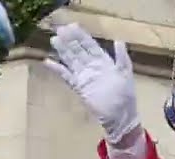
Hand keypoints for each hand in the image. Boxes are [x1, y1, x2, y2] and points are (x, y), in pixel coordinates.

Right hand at [43, 23, 139, 144]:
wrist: (121, 116)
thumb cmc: (126, 95)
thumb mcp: (126, 73)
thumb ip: (121, 57)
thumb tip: (118, 40)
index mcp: (103, 61)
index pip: (90, 45)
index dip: (81, 36)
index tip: (72, 26)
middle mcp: (92, 66)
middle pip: (78, 50)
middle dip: (69, 40)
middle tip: (59, 29)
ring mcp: (84, 76)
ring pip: (71, 60)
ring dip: (62, 50)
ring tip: (54, 40)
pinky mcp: (79, 87)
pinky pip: (66, 76)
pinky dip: (57, 69)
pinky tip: (48, 62)